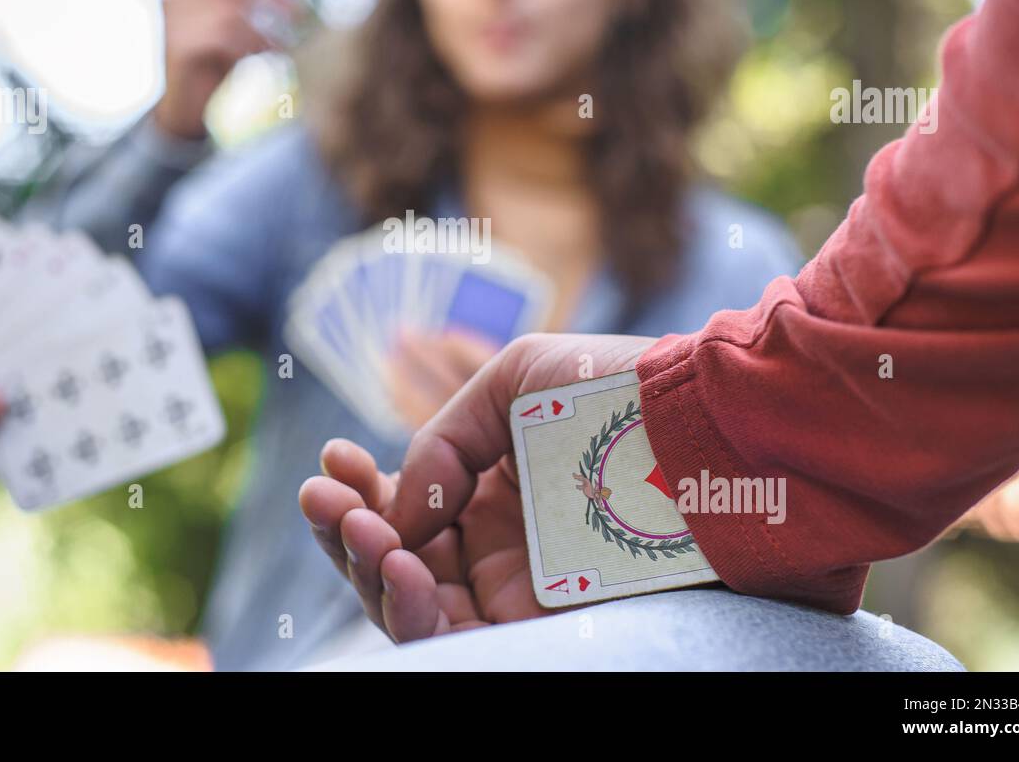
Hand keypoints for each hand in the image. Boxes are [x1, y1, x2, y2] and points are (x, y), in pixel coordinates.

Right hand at [153, 0, 296, 140]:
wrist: (190, 108)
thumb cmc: (218, 60)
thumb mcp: (236, 23)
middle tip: (293, 10)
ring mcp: (174, 21)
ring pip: (229, 10)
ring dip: (262, 29)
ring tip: (277, 45)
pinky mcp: (179, 47)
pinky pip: (222, 36)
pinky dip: (249, 47)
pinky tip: (261, 58)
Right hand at [300, 332, 653, 641]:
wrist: (697, 424)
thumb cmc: (614, 388)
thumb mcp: (514, 380)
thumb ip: (444, 439)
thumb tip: (397, 509)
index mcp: (485, 489)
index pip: (402, 509)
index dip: (357, 492)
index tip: (332, 462)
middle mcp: (493, 544)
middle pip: (394, 562)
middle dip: (345, 530)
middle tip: (321, 496)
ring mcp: (514, 588)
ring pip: (411, 604)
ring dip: (365, 568)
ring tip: (357, 526)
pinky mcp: (539, 627)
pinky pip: (456, 638)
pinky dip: (412, 608)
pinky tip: (398, 563)